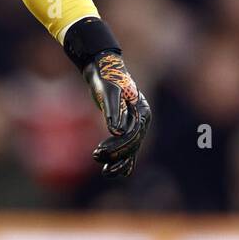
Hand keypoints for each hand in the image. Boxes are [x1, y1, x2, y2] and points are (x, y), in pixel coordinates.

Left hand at [83, 51, 150, 177]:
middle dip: (116, 154)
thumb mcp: (108, 93)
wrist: (104, 68)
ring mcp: (134, 123)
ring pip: (132, 148)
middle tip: (96, 156)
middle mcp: (141, 119)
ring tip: (105, 171)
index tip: (100, 151)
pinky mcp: (126, 125)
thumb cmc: (106, 78)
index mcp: (141, 111)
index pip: (132, 134)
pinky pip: (128, 146)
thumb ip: (113, 111)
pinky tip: (114, 171)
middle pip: (133, 144)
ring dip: (119, 161)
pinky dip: (123, 159)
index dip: (118, 145)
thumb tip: (116, 131)